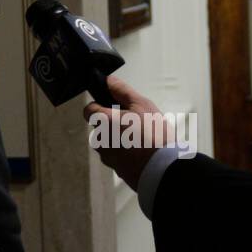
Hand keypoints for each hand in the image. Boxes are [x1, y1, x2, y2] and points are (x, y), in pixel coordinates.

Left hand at [82, 74, 172, 191]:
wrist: (163, 169)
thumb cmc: (153, 134)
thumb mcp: (142, 105)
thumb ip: (122, 91)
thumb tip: (108, 81)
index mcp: (103, 122)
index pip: (88, 110)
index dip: (101, 106)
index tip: (116, 108)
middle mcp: (100, 140)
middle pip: (101, 127)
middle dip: (114, 124)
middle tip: (136, 123)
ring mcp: (107, 157)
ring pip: (109, 142)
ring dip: (120, 139)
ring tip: (142, 139)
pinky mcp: (116, 170)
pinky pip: (118, 156)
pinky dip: (127, 153)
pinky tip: (143, 152)